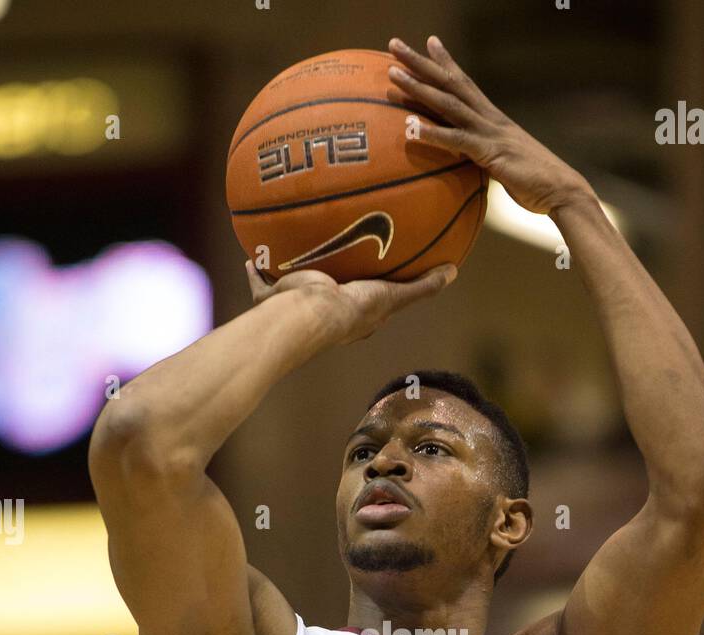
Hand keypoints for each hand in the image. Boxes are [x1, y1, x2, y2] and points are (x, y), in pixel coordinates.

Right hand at [245, 260, 455, 344]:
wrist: (310, 314)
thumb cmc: (353, 307)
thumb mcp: (394, 295)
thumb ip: (422, 286)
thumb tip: (453, 271)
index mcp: (351, 314)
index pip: (364, 299)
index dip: (366, 286)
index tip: (367, 269)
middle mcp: (323, 313)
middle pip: (326, 292)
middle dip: (326, 278)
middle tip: (327, 256)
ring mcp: (294, 308)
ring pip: (290, 288)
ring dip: (288, 274)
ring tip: (285, 251)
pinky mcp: (271, 299)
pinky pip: (261, 281)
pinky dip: (255, 272)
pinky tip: (250, 258)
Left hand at [387, 34, 593, 215]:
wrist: (562, 191)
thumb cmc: (536, 182)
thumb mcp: (507, 163)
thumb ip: (488, 156)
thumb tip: (476, 160)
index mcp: (494, 119)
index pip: (466, 83)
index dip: (447, 62)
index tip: (430, 41)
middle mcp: (490, 118)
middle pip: (450, 83)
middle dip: (421, 63)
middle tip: (395, 44)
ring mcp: (490, 134)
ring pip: (449, 104)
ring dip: (419, 89)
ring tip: (393, 75)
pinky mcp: (490, 155)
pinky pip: (457, 142)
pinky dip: (433, 134)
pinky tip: (411, 128)